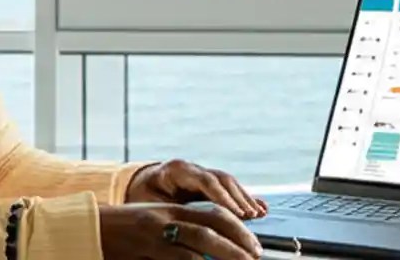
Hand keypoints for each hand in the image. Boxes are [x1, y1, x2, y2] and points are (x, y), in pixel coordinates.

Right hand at [99, 202, 262, 259]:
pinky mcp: (144, 249)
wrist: (86, 229)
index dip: (237, 227)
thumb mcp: (152, 228)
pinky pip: (178, 259)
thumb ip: (179, 235)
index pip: (213, 213)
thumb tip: (208, 255)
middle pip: (211, 225)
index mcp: (171, 210)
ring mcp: (155, 234)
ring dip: (225, 254)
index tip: (254, 243)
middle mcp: (166, 218)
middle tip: (255, 256)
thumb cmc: (120, 233)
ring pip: (198, 241)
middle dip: (238, 240)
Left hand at [126, 159, 268, 219]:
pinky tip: (260, 209)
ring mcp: (202, 174)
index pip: (205, 180)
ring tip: (258, 214)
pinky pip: (230, 190)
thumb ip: (166, 213)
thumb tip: (183, 231)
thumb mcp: (148, 205)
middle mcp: (193, 169)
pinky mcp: (209, 183)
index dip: (223, 197)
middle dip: (238, 198)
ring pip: (229, 183)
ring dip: (244, 199)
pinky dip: (244, 199)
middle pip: (221, 179)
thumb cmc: (141, 197)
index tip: (236, 212)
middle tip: (251, 215)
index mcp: (177, 170)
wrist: (140, 186)